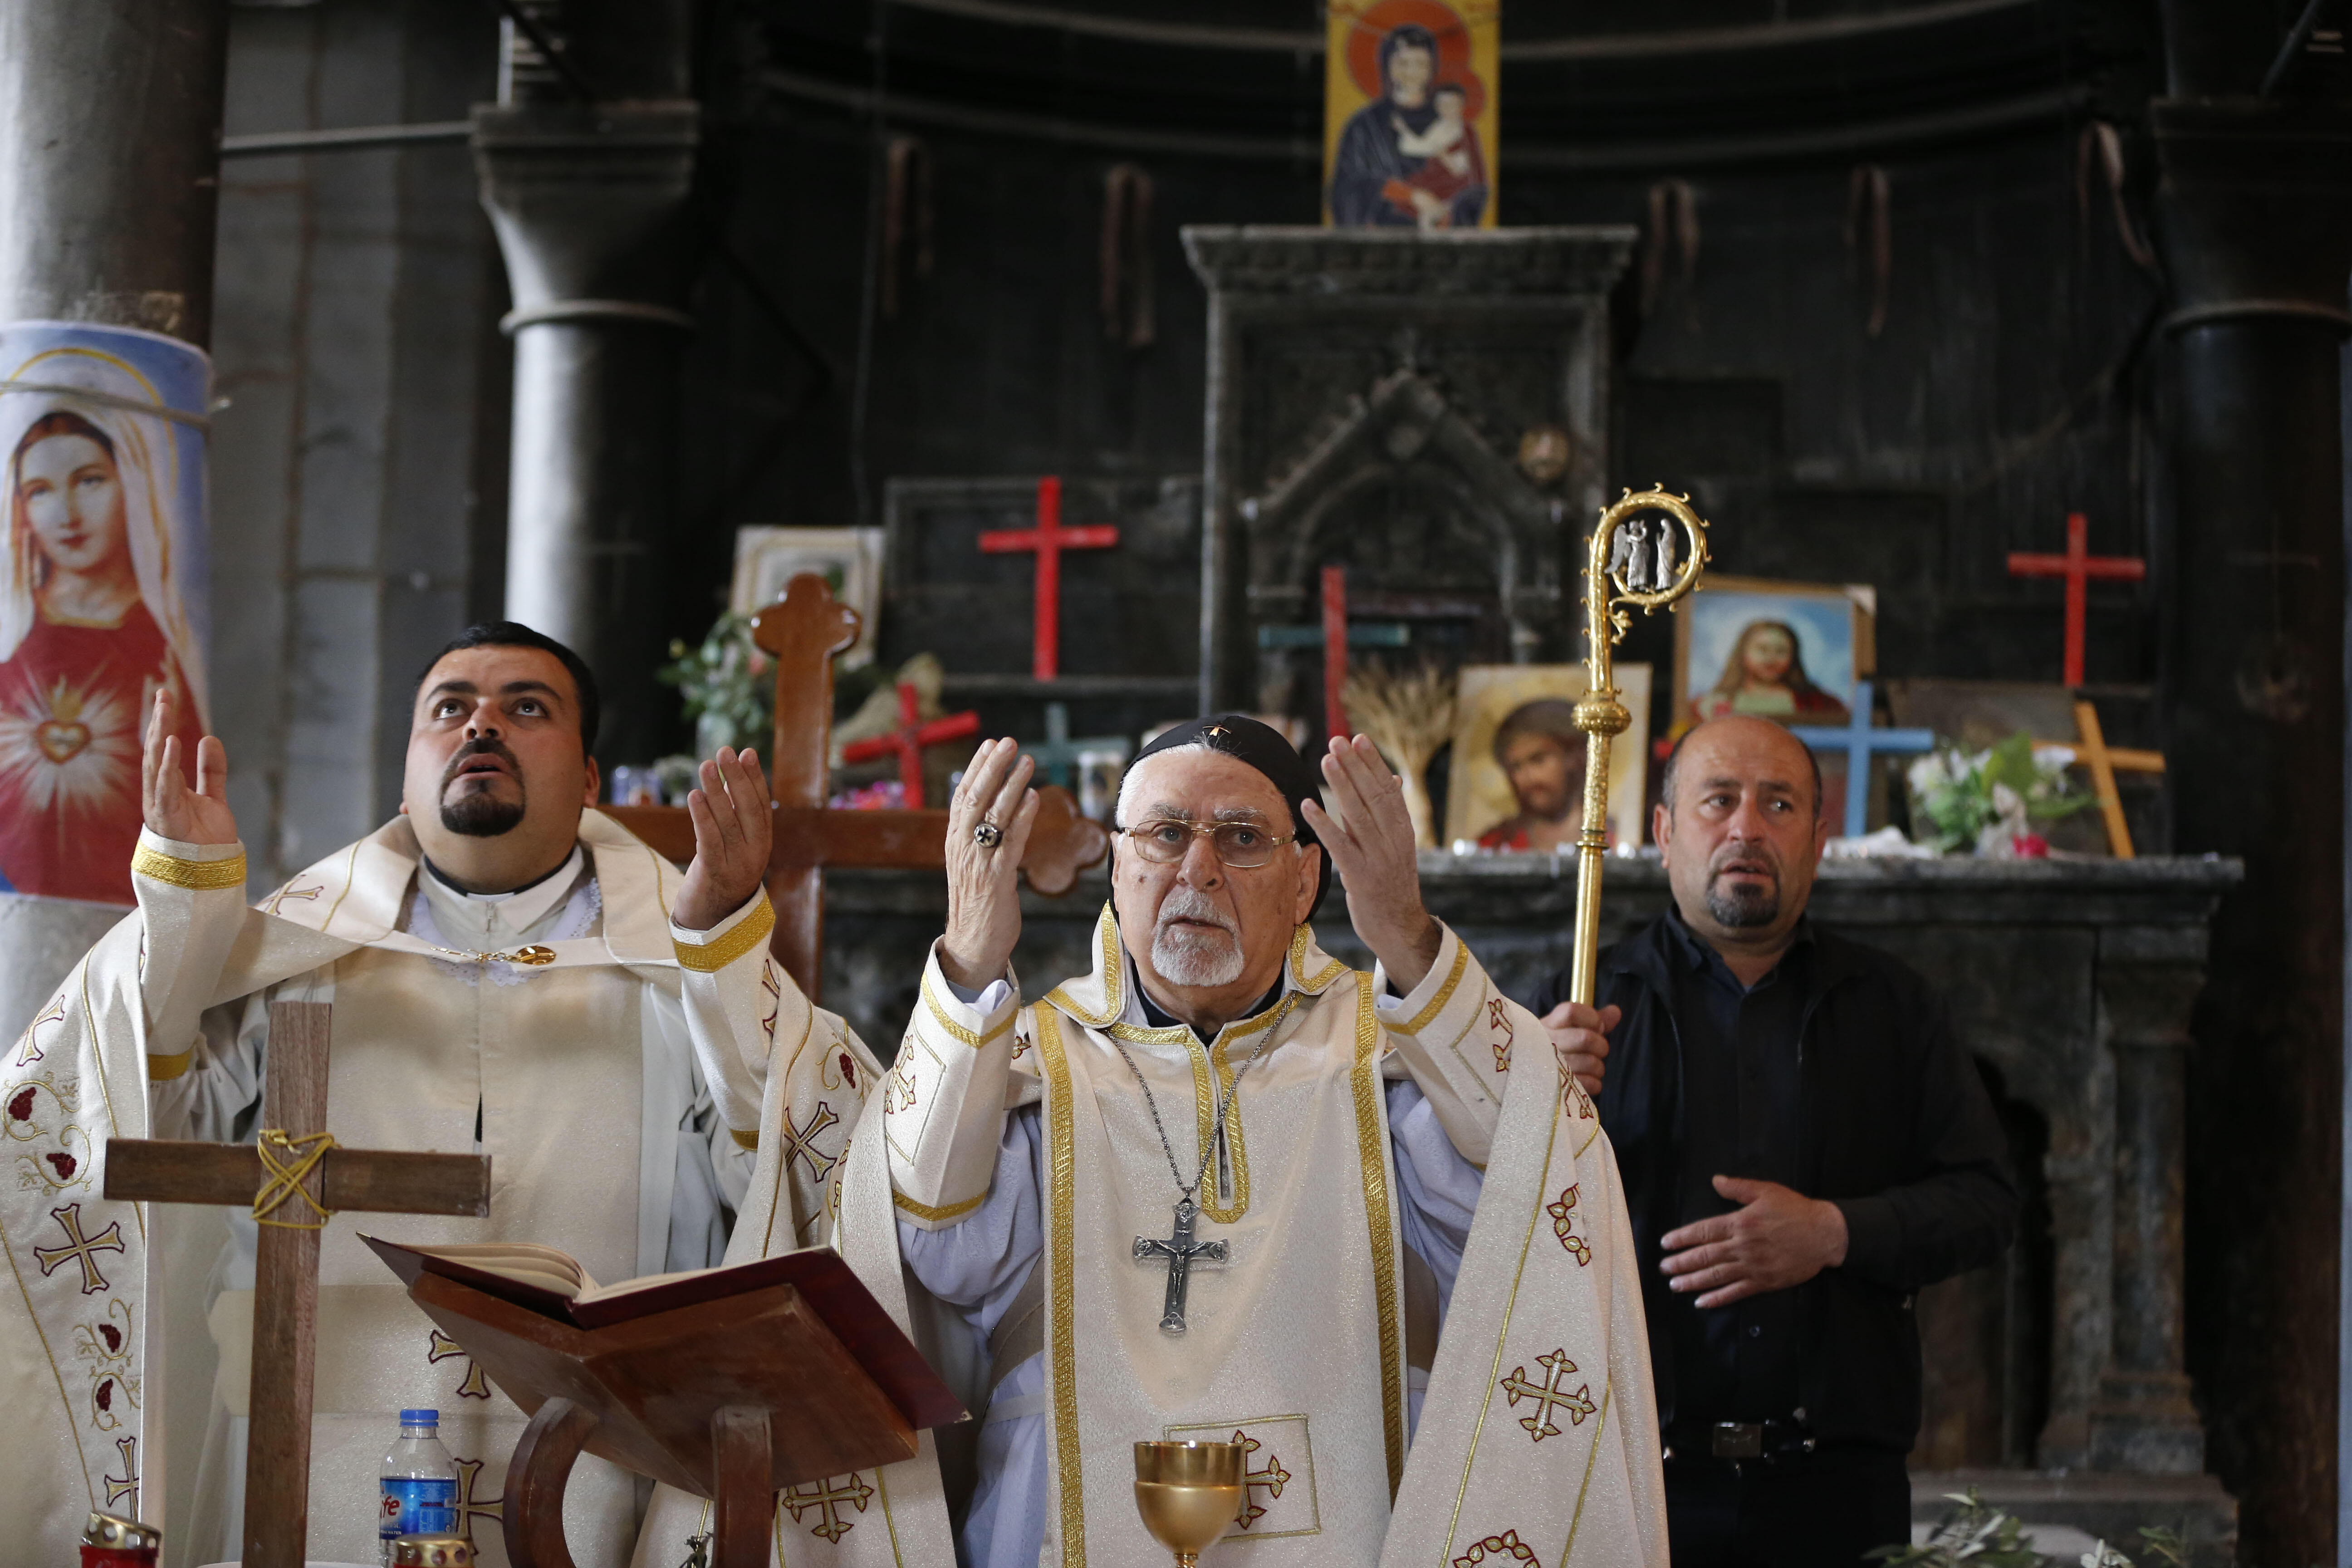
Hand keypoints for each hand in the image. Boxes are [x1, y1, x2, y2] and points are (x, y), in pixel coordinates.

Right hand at [141, 689, 235, 845]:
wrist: (210, 872)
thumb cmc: (206, 839)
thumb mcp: (214, 798)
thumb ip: (211, 771)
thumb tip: (209, 739)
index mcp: (166, 789)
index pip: (162, 750)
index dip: (162, 724)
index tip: (165, 697)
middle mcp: (158, 795)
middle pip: (156, 753)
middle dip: (158, 723)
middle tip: (162, 695)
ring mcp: (160, 807)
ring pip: (156, 766)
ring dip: (159, 737)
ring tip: (164, 711)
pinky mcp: (168, 819)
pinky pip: (165, 788)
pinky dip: (168, 765)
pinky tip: (171, 744)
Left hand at [673, 747, 773, 931]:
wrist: (712, 919)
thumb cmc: (721, 872)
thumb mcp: (734, 844)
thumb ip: (736, 817)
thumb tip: (730, 778)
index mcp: (763, 842)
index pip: (762, 804)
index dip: (755, 778)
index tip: (747, 752)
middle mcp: (755, 852)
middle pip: (749, 809)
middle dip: (737, 778)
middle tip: (725, 751)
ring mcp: (737, 864)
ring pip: (728, 822)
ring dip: (717, 791)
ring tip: (706, 765)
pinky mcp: (714, 873)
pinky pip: (709, 840)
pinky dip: (702, 816)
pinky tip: (695, 795)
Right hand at [938, 737, 1037, 990]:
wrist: (973, 946)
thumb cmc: (978, 904)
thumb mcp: (973, 864)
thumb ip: (980, 838)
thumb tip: (997, 808)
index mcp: (954, 842)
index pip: (962, 796)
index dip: (977, 768)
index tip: (991, 744)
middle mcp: (962, 849)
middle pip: (974, 799)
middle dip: (992, 767)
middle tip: (1008, 742)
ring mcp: (978, 864)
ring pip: (993, 816)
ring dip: (1011, 785)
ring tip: (1027, 761)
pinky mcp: (996, 880)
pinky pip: (1010, 843)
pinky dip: (1022, 818)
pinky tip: (1033, 797)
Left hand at [1301, 733, 1440, 991]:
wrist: (1399, 927)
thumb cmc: (1393, 882)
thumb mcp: (1397, 846)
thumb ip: (1389, 814)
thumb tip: (1392, 778)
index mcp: (1403, 830)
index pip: (1389, 789)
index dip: (1373, 763)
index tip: (1358, 738)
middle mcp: (1394, 841)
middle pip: (1374, 796)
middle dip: (1356, 766)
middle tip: (1338, 740)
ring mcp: (1378, 859)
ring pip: (1359, 815)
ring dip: (1342, 785)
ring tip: (1326, 760)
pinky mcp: (1360, 877)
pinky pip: (1340, 846)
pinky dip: (1324, 824)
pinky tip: (1308, 805)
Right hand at [1542, 1000, 1618, 1098]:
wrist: (1531, 1078)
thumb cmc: (1555, 1049)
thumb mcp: (1568, 1030)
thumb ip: (1593, 1020)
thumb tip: (1616, 1011)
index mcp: (1548, 1025)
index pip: (1571, 1012)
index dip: (1592, 1018)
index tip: (1598, 1026)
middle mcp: (1546, 1043)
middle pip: (1585, 1038)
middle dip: (1600, 1045)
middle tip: (1597, 1050)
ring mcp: (1551, 1067)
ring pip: (1591, 1063)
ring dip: (1598, 1066)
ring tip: (1590, 1067)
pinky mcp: (1559, 1088)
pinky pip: (1591, 1083)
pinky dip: (1594, 1083)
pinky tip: (1585, 1080)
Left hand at [1658, 1176, 1848, 1307]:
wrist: (1824, 1234)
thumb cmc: (1795, 1209)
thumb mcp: (1767, 1191)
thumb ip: (1738, 1187)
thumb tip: (1715, 1180)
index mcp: (1741, 1223)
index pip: (1704, 1231)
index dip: (1682, 1238)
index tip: (1665, 1244)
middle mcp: (1743, 1246)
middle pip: (1706, 1256)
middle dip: (1682, 1262)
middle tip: (1663, 1268)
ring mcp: (1753, 1266)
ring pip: (1717, 1276)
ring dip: (1693, 1281)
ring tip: (1674, 1285)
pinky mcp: (1764, 1282)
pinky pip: (1736, 1292)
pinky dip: (1717, 1299)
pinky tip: (1701, 1302)